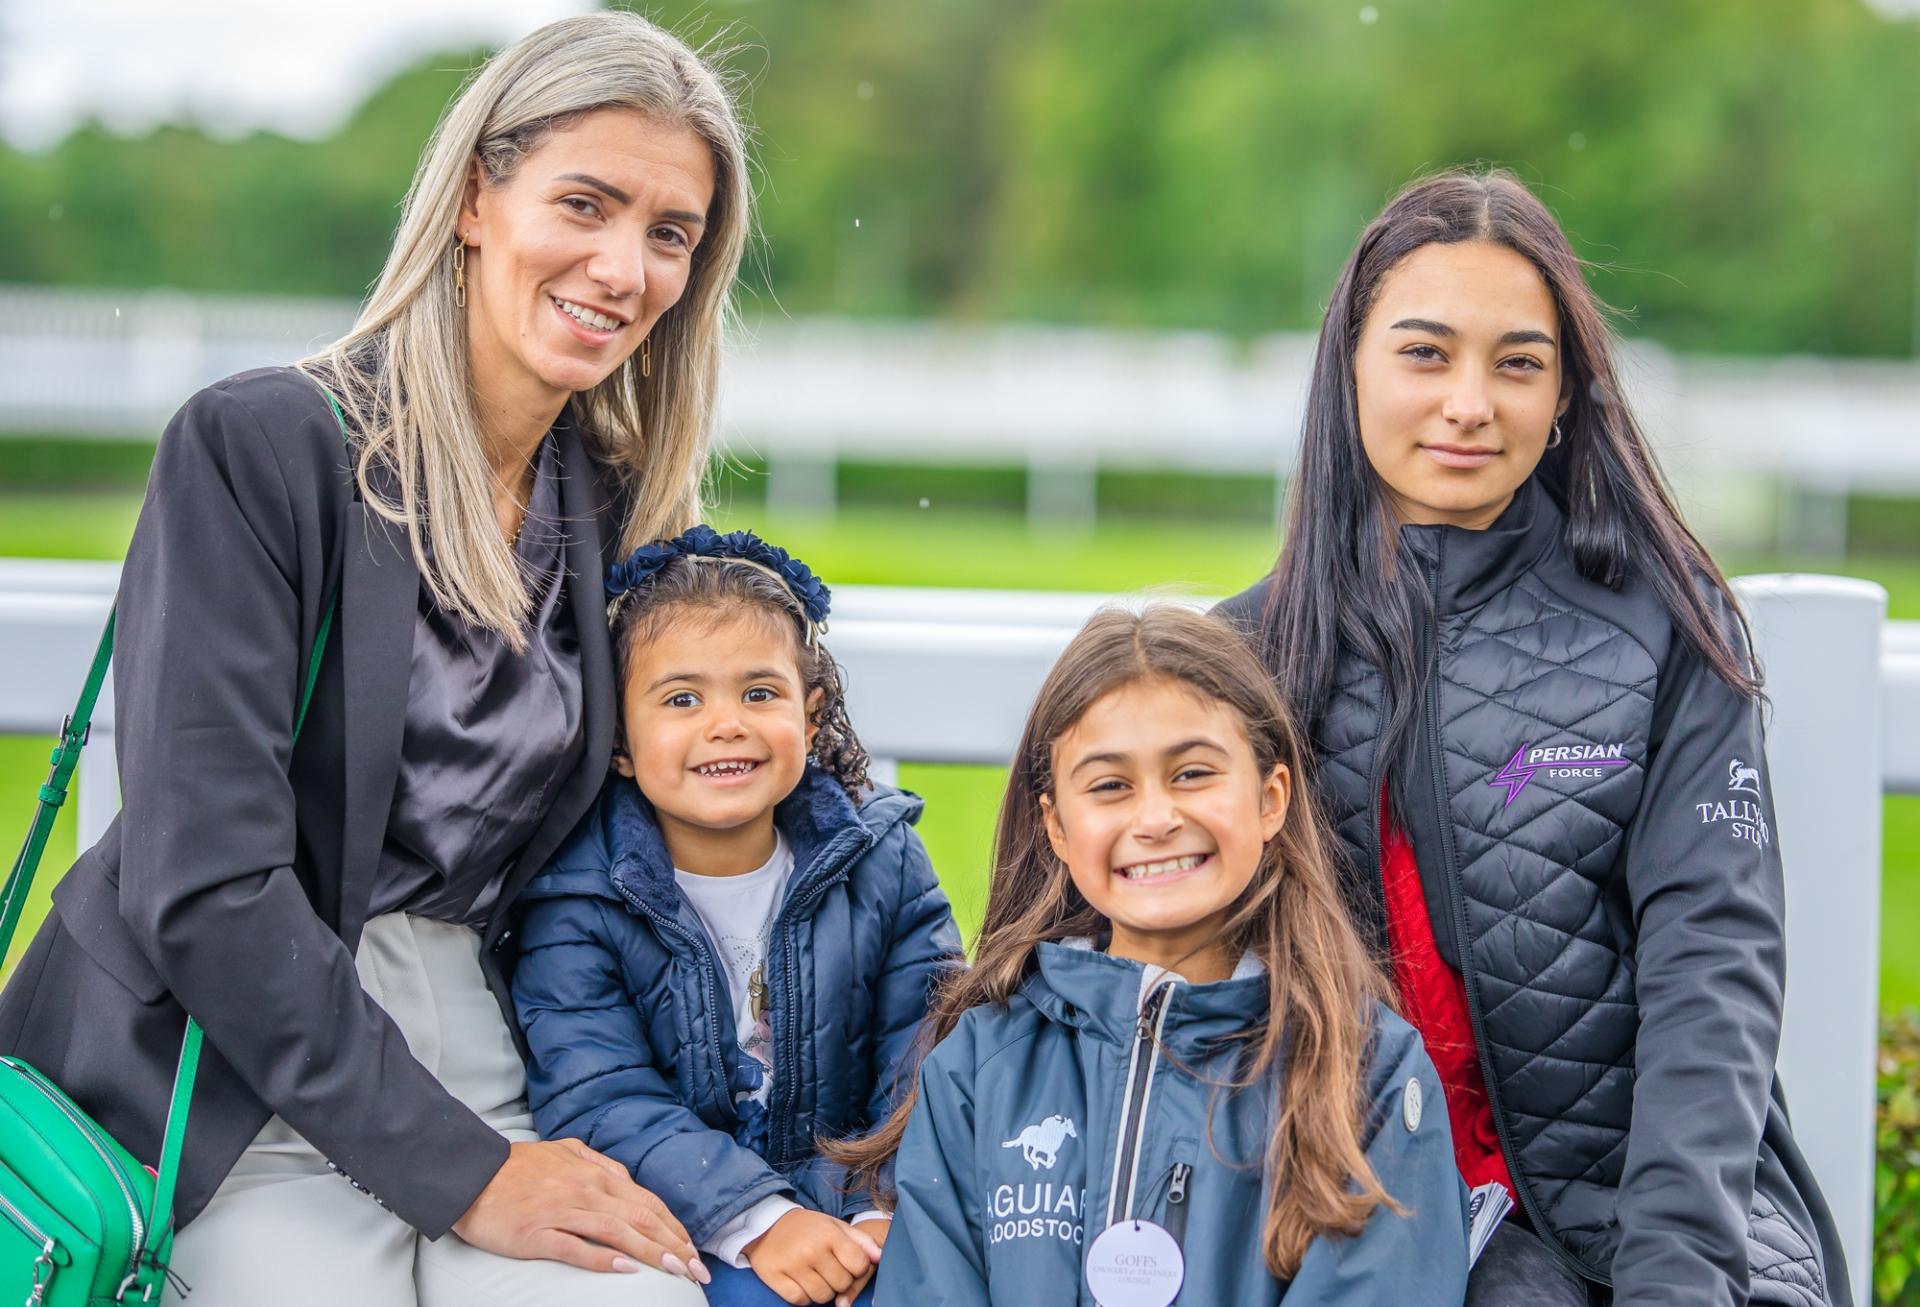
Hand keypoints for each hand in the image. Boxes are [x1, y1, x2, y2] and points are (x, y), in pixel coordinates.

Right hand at [452, 1139, 708, 1283]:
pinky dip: (603, 1260)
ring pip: (617, 1233)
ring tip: (676, 1270)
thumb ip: (598, 1164)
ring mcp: (562, 1211)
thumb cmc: (518, 1167)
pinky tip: (626, 1270)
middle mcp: (585, 1190)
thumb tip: (627, 1180)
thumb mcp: (565, 1153)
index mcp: (594, 1173)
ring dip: (651, 1253)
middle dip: (673, 1244)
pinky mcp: (537, 1234)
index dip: (673, 1226)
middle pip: (640, 1218)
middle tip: (697, 1269)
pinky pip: (576, 1248)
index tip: (693, 1248)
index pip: (646, 1202)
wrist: (470, 1174)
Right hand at [743, 1208, 882, 1304]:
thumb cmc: (808, 1228)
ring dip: (822, 1291)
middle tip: (828, 1269)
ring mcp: (793, 1264)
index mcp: (830, 1235)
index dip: (857, 1268)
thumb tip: (880, 1257)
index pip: (859, 1265)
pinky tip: (800, 1282)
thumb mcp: (835, 1226)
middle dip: (839, 1281)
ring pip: (822, 1297)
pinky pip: (800, 1301)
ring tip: (814, 1275)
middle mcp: (812, 1250)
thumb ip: (861, 1241)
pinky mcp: (775, 1277)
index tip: (847, 1263)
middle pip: (842, 1284)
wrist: (766, 1223)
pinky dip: (803, 1296)